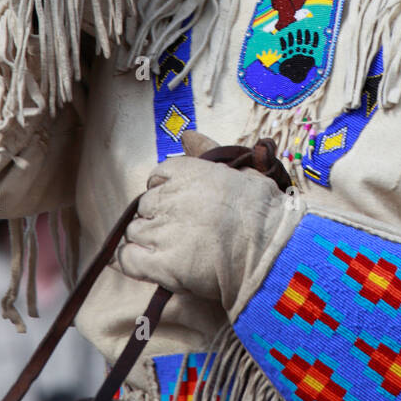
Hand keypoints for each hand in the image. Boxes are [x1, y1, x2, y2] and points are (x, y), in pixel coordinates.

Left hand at [114, 140, 296, 313]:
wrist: (273, 252)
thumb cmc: (265, 214)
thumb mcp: (240, 173)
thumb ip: (209, 153)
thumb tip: (188, 134)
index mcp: (187, 172)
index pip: (157, 177)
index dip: (166, 193)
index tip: (180, 207)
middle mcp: (169, 198)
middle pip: (145, 206)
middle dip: (158, 218)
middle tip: (182, 233)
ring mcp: (162, 231)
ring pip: (135, 231)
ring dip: (148, 241)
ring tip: (174, 252)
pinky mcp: (160, 263)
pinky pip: (127, 259)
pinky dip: (131, 262)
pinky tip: (149, 266)